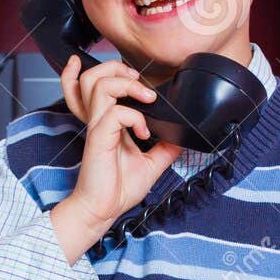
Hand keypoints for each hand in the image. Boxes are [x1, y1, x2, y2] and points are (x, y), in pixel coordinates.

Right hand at [57, 54, 182, 235]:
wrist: (103, 210)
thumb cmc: (118, 188)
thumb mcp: (152, 163)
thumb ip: (166, 146)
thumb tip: (184, 136)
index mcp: (107, 121)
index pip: (95, 85)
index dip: (110, 71)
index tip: (135, 78)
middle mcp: (99, 120)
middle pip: (95, 75)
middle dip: (118, 68)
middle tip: (138, 82)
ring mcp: (97, 127)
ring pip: (100, 84)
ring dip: (126, 84)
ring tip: (145, 98)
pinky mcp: (99, 138)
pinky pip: (116, 113)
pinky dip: (135, 117)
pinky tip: (143, 132)